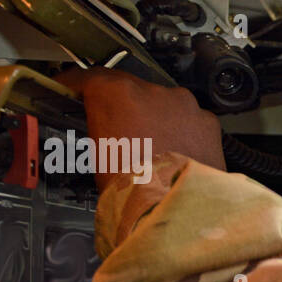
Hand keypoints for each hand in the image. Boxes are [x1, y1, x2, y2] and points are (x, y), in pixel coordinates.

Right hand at [53, 68, 226, 187]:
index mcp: (116, 93)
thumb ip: (100, 128)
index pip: (90, 78)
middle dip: (126, 107)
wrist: (173, 204)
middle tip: (122, 131)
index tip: (74, 87)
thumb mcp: (98, 154)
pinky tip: (179, 151)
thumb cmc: (133, 186)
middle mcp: (152, 91)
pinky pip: (191, 121)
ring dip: (158, 120)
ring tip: (153, 148)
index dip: (79, 84)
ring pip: (165, 105)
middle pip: (133, 91)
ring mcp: (183, 104)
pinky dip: (185, 132)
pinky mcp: (207, 122)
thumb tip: (102, 130)